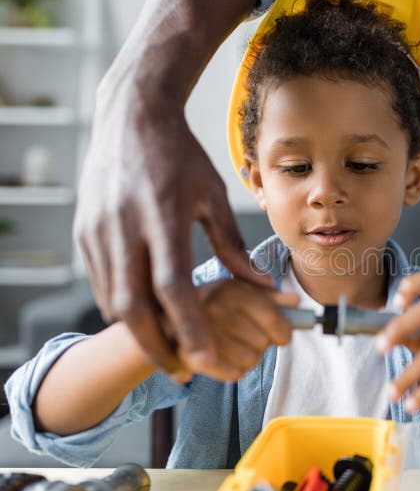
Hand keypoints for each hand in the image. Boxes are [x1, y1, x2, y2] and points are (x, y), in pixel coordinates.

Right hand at [74, 91, 274, 382]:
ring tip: (170, 352)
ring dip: (141, 333)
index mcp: (163, 217)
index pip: (173, 287)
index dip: (189, 329)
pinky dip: (123, 309)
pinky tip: (146, 319)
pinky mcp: (85, 232)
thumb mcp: (213, 196)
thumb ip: (234, 245)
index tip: (205, 360)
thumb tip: (263, 285)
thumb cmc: (180, 155)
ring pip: (114, 301)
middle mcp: (125, 228)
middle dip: (159, 348)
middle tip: (184, 373)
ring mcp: (99, 231)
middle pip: (135, 307)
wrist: (130, 117)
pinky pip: (101, 284)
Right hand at [184, 279, 297, 380]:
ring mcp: (201, 333)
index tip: (283, 336)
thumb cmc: (208, 306)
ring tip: (231, 346)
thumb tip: (296, 300)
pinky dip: (232, 371)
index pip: (272, 317)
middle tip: (245, 337)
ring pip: (250, 361)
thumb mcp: (237, 292)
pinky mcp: (190, 358)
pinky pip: (233, 375)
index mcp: (231, 289)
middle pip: (263, 343)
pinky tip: (221, 358)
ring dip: (247, 359)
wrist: (161, 322)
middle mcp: (216, 308)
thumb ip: (269, 296)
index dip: (284, 332)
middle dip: (261, 344)